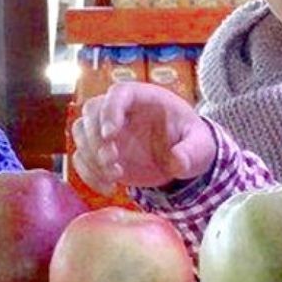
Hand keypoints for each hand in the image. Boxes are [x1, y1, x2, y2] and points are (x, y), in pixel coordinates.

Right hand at [70, 82, 215, 194]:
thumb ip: (191, 152)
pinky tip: (109, 188)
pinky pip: (81, 157)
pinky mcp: (100, 151)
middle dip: (96, 137)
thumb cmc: (191, 142)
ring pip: (80, 132)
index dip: (110, 110)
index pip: (119, 93)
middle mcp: (121, 110)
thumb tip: (178, 162)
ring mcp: (106, 129)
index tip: (111, 134)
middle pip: (92, 110)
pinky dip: (89, 174)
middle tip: (112, 160)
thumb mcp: (200, 146)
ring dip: (90, 156)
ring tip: (115, 176)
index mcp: (145, 98)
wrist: (183, 159)